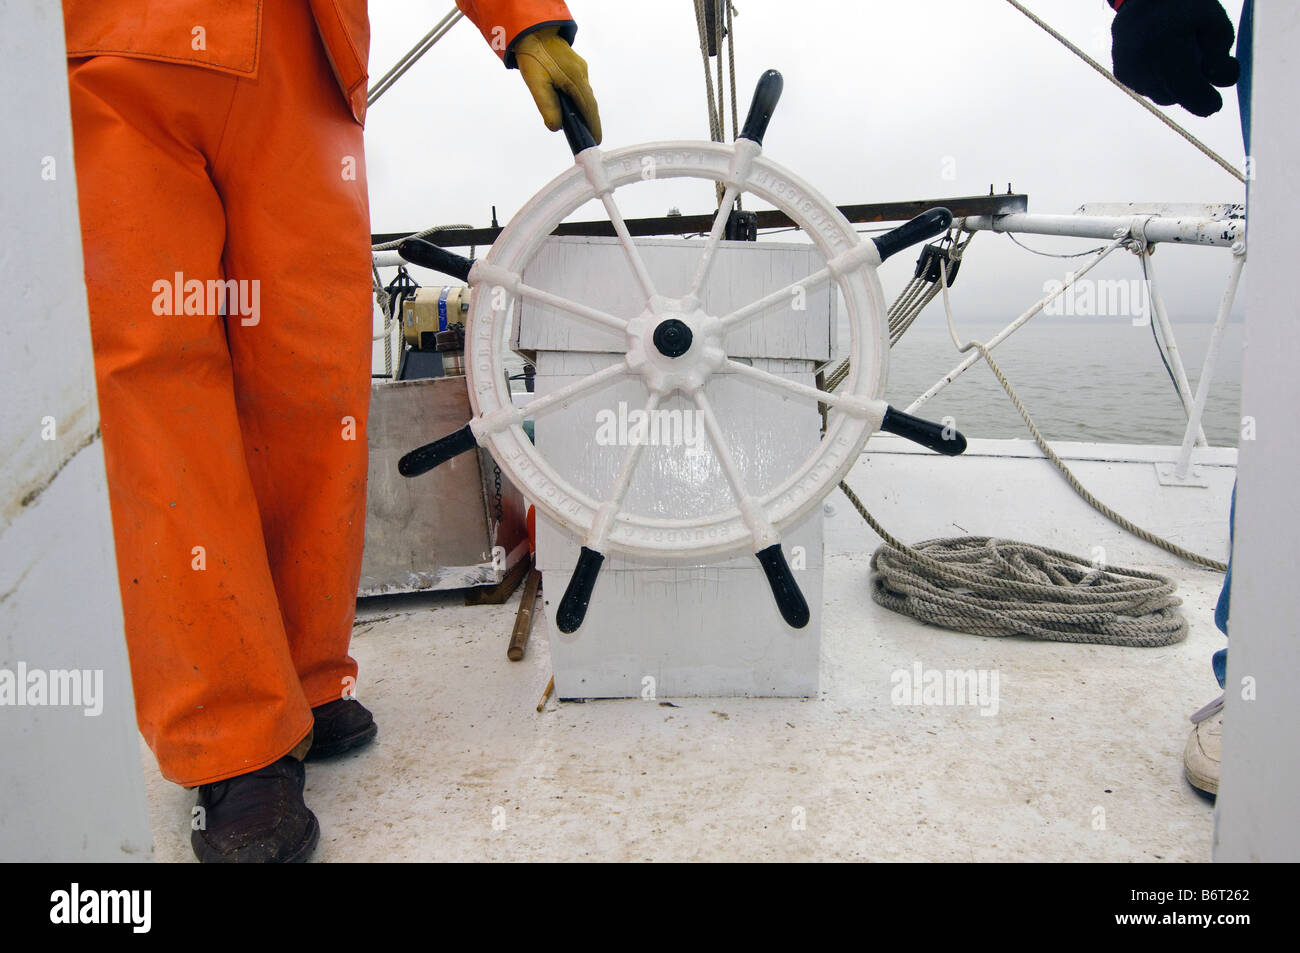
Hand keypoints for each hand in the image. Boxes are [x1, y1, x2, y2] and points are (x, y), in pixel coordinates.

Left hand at [513, 26, 601, 142]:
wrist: (533, 31)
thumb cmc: (533, 57)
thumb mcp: (536, 84)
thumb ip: (547, 106)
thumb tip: (556, 127)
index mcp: (575, 79)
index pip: (588, 108)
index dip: (593, 125)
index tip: (596, 140)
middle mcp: (582, 74)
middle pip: (590, 103)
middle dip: (591, 121)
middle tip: (591, 138)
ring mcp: (580, 69)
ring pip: (585, 94)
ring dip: (585, 110)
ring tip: (583, 126)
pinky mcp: (576, 66)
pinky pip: (581, 86)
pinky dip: (580, 99)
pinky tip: (573, 106)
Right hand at [1111, 0, 1239, 116]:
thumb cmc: (1184, 6)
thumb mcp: (1215, 22)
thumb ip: (1221, 56)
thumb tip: (1218, 84)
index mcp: (1167, 49)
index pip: (1189, 92)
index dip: (1206, 103)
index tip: (1215, 104)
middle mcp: (1142, 65)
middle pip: (1176, 97)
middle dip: (1191, 88)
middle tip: (1201, 65)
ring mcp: (1129, 72)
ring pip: (1161, 95)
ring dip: (1175, 84)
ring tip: (1178, 55)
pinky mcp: (1122, 74)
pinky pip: (1147, 87)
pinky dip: (1159, 78)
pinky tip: (1162, 56)